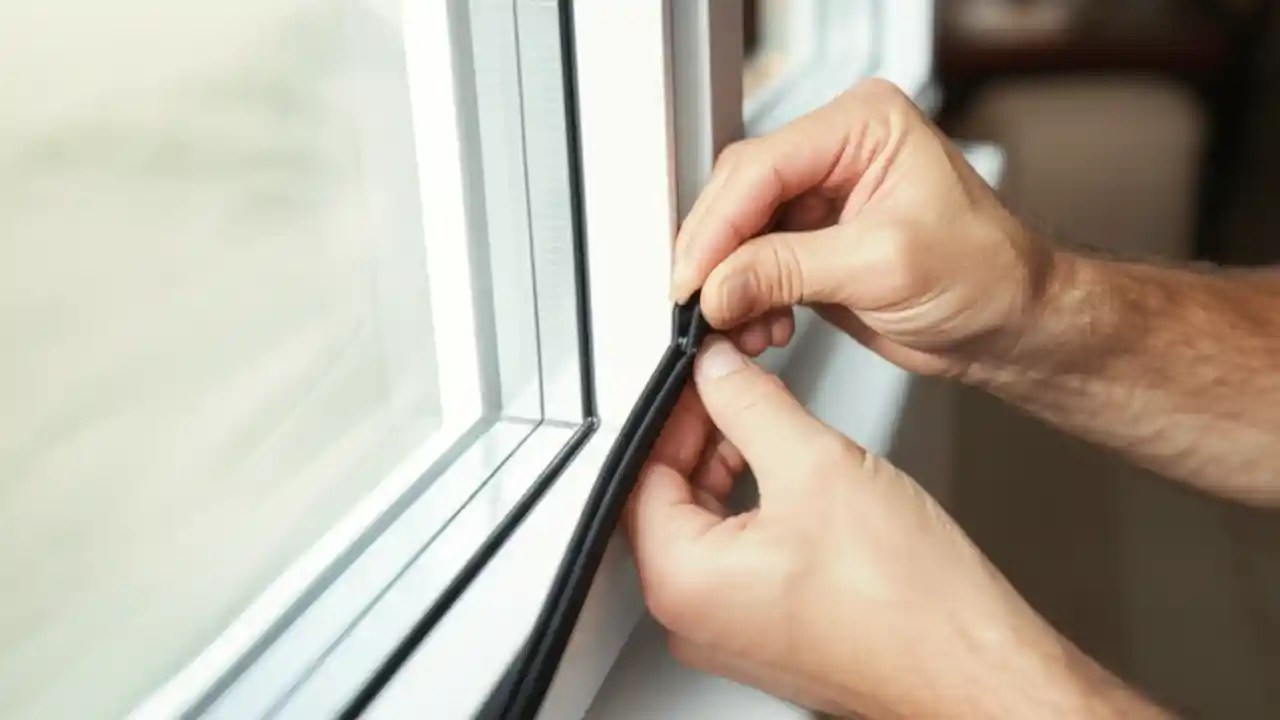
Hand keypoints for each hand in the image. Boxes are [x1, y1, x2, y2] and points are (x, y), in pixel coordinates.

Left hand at [626, 338, 1158, 717]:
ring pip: (705, 526)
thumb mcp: (817, 463)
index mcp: (681, 581)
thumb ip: (751, 402)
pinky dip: (756, 509)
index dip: (679, 410)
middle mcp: (691, 618)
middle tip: (742, 390)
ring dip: (732, 468)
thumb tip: (718, 371)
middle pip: (669, 498)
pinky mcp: (765, 636)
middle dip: (704, 435)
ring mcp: (727, 633)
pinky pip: (737, 560)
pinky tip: (796, 481)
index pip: (643, 470)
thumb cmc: (912, 604)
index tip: (707, 376)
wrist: (978, 671)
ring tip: (776, 428)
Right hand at [672, 79, 1051, 377]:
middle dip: (718, 255)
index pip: (764, 166)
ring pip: (740, 232)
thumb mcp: (883, 266)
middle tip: (698, 303)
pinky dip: (746, 298)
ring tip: (737, 323)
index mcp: (863, 125)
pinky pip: (755, 263)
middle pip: (741, 194)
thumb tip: (719, 284)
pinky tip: (759, 324)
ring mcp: (821, 197)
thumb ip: (790, 270)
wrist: (1010, 324)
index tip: (694, 276)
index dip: (720, 225)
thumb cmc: (986, 274)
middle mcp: (836, 152)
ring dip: (730, 283)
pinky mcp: (811, 242)